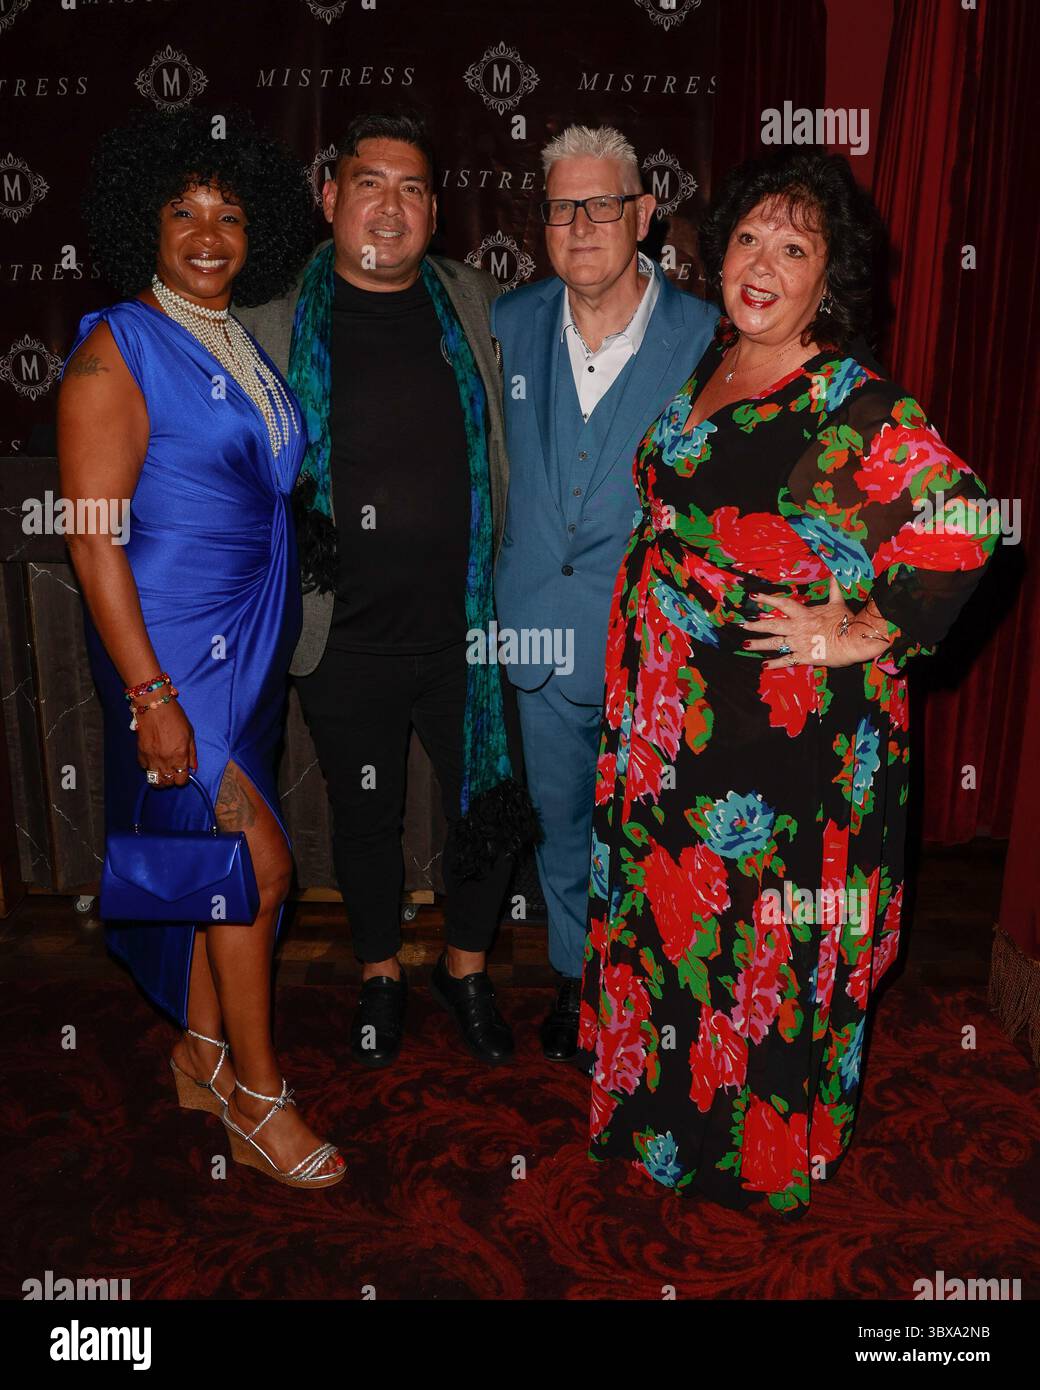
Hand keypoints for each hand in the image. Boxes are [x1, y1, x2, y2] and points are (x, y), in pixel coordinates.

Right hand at [136, 698, 196, 787]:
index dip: (183, 779)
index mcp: (179, 756)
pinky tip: (154, 761)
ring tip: (164, 772)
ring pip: (154, 781)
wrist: (154, 707)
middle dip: (172, 780)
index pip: (181, 781)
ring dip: (160, 779)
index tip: (184, 773)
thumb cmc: (175, 718)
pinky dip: (149, 768)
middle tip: (174, 772)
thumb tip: (193, 768)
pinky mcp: (140, 755)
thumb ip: (192, 754)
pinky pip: (145, 769)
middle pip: (168, 783)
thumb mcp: (190, 734)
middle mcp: (165, 761)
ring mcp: (151, 759)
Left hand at [740, 577, 892, 669]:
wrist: (854, 640)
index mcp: (804, 614)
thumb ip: (833, 589)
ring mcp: (799, 643)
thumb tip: (834, 575)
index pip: (782, 604)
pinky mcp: (805, 657)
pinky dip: (775, 664)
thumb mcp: (838, 603)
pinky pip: (787, 661)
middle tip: (742, 625)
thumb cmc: (847, 621)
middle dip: (756, 625)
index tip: (753, 597)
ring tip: (746, 645)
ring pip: (774, 643)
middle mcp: (798, 628)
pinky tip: (764, 665)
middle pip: (772, 625)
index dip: (767, 600)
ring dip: (759, 645)